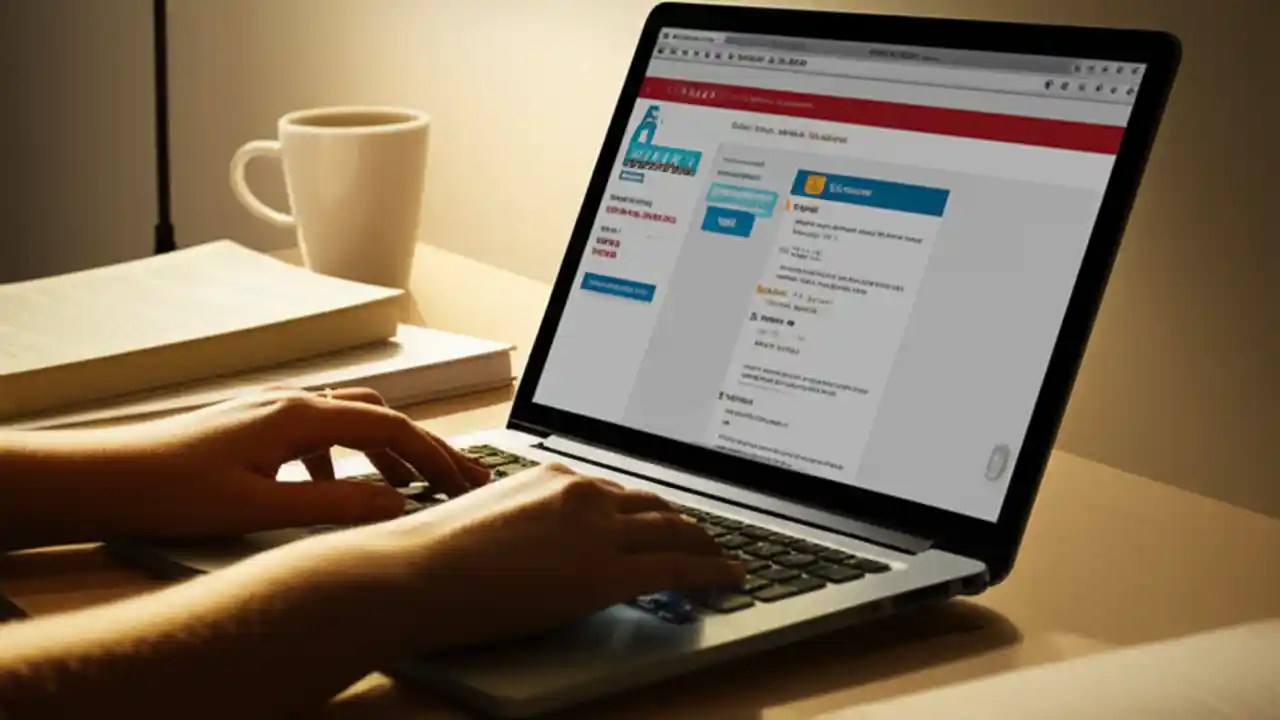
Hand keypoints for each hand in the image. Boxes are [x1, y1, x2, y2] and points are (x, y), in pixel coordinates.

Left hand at [27, 387, 489, 539]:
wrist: (103, 476)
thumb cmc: (171, 490)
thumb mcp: (261, 507)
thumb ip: (334, 505)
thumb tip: (395, 504)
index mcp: (300, 416)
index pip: (389, 430)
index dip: (434, 456)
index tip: (466, 479)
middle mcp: (292, 402)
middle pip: (379, 417)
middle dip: (423, 447)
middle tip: (459, 476)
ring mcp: (273, 411)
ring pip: (351, 420)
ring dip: (388, 450)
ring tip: (413, 484)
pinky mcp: (256, 426)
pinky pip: (318, 432)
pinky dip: (345, 456)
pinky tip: (338, 486)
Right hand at [361, 463, 745, 650]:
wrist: (415, 575)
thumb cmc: (438, 554)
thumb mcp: (496, 515)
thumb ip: (538, 517)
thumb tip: (557, 540)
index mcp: (556, 476)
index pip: (622, 490)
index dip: (652, 509)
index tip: (665, 519)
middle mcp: (584, 492)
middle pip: (657, 504)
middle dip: (687, 522)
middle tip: (706, 538)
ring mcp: (597, 529)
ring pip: (675, 530)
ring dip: (704, 544)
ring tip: (722, 558)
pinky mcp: (604, 571)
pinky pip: (677, 567)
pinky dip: (712, 570)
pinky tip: (728, 576)